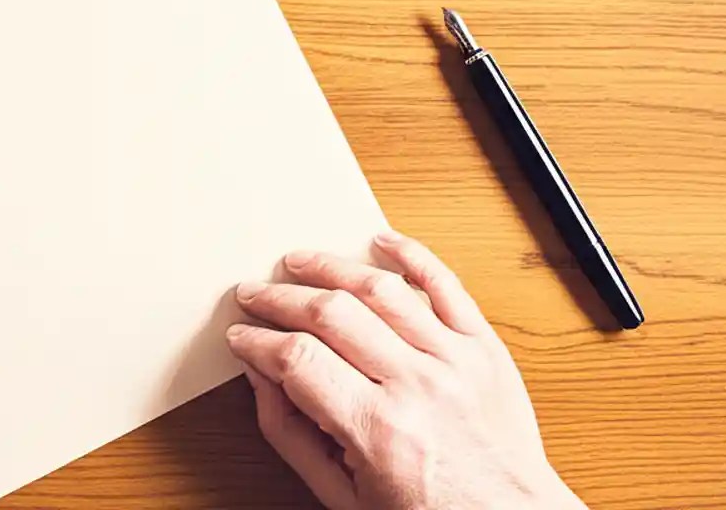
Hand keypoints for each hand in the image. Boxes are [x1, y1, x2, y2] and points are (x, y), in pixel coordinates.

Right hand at [227, 230, 586, 509]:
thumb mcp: (341, 495)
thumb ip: (291, 432)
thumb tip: (261, 375)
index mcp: (377, 431)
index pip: (296, 359)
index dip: (256, 342)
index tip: (240, 337)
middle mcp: (417, 387)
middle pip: (329, 314)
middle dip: (278, 299)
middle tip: (255, 297)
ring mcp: (455, 361)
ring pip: (380, 289)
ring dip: (329, 267)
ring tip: (299, 263)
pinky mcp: (485, 348)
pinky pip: (447, 284)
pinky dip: (411, 255)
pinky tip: (379, 242)